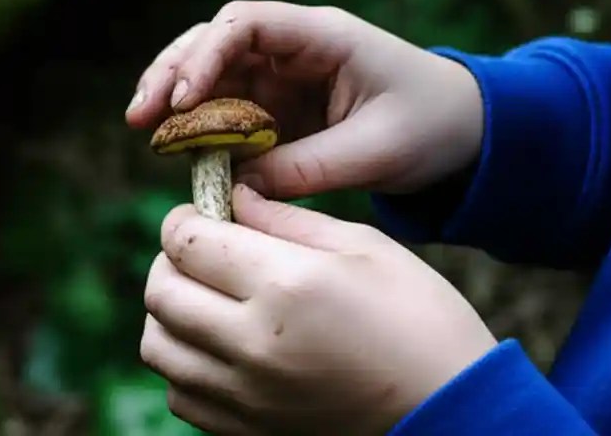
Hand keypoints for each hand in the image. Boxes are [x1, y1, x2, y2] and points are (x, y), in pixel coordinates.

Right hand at [125, 0, 483, 196]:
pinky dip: (197, 125)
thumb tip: (236, 184)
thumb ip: (307, 168)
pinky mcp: (276, 107)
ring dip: (173, 97)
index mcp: (322, 35)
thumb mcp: (376, 152)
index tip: (185, 99)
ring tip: (141, 126)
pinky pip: (225, 109)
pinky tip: (172, 148)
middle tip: (139, 116)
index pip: (244, 23)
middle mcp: (292, 47)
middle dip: (172, 73)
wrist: (466, 133)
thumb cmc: (433, 126)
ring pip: (209, 73)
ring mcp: (280, 75)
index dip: (206, 55)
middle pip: (212, 42)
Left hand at [140, 186, 497, 435]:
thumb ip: (286, 218)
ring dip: (170, 314)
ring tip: (206, 300)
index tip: (200, 214)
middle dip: (170, 260)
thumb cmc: (418, 319)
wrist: (453, 412)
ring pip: (157, 346)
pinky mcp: (246, 431)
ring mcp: (246, 396)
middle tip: (200, 252)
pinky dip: (185, 366)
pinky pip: (179, 394)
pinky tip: (220, 347)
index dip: (183, 219)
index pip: (186, 242)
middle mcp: (254, 345)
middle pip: (160, 292)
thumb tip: (230, 197)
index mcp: (286, 286)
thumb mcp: (363, 246)